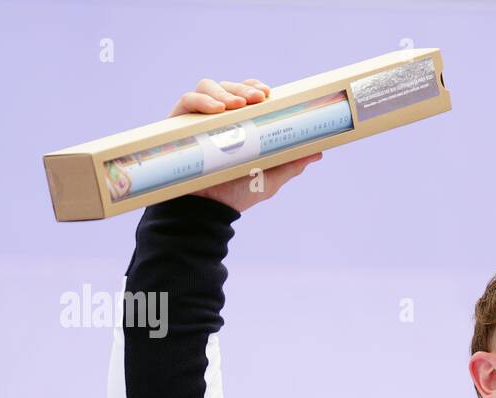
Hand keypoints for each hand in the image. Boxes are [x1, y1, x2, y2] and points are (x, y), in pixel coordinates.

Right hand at [168, 77, 322, 212]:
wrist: (205, 212)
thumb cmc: (235, 195)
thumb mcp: (268, 178)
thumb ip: (290, 163)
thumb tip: (318, 151)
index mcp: (238, 124)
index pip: (246, 95)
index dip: (255, 87)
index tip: (267, 94)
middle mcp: (218, 118)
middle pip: (229, 87)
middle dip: (243, 88)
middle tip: (256, 98)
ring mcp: (197, 119)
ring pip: (207, 87)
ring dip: (223, 91)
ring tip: (236, 105)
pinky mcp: (177, 125)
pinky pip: (186, 101)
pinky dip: (201, 100)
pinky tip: (216, 111)